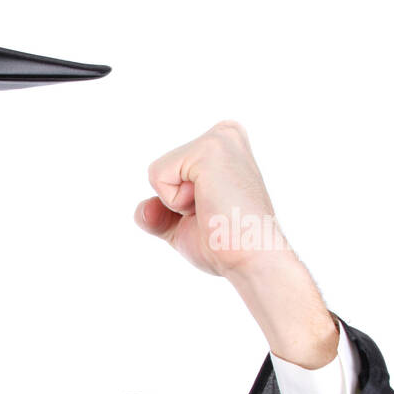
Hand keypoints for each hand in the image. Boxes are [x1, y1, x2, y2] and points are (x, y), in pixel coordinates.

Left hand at [133, 120, 285, 276]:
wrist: (249, 259)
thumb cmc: (223, 245)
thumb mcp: (181, 225)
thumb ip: (157, 213)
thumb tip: (145, 208)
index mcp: (223, 146)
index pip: (168, 172)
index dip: (177, 204)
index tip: (211, 211)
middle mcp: (224, 134)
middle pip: (160, 170)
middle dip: (174, 202)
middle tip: (212, 212)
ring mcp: (219, 138)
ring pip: (157, 172)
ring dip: (175, 203)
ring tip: (212, 207)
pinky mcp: (210, 148)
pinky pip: (157, 176)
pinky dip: (174, 201)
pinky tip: (207, 204)